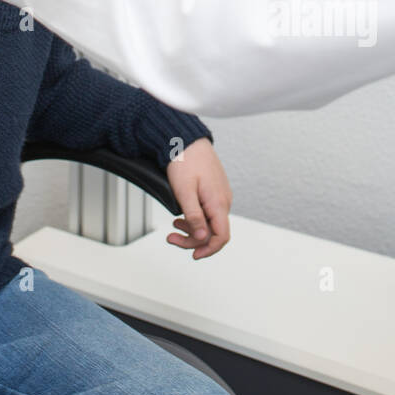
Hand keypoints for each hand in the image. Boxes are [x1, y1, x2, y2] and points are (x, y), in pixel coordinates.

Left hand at [165, 138, 231, 259]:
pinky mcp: (214, 189)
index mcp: (218, 202)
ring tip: (174, 225)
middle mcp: (223, 200)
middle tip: (171, 238)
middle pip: (213, 231)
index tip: (194, 255)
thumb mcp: (184, 192)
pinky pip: (208, 210)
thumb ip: (194, 217)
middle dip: (193, 239)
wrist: (186, 138)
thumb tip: (203, 239)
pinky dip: (195, 217)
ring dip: (192, 229)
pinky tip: (181, 215)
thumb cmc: (184, 161)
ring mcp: (220, 194)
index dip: (209, 250)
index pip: (221, 236)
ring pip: (210, 221)